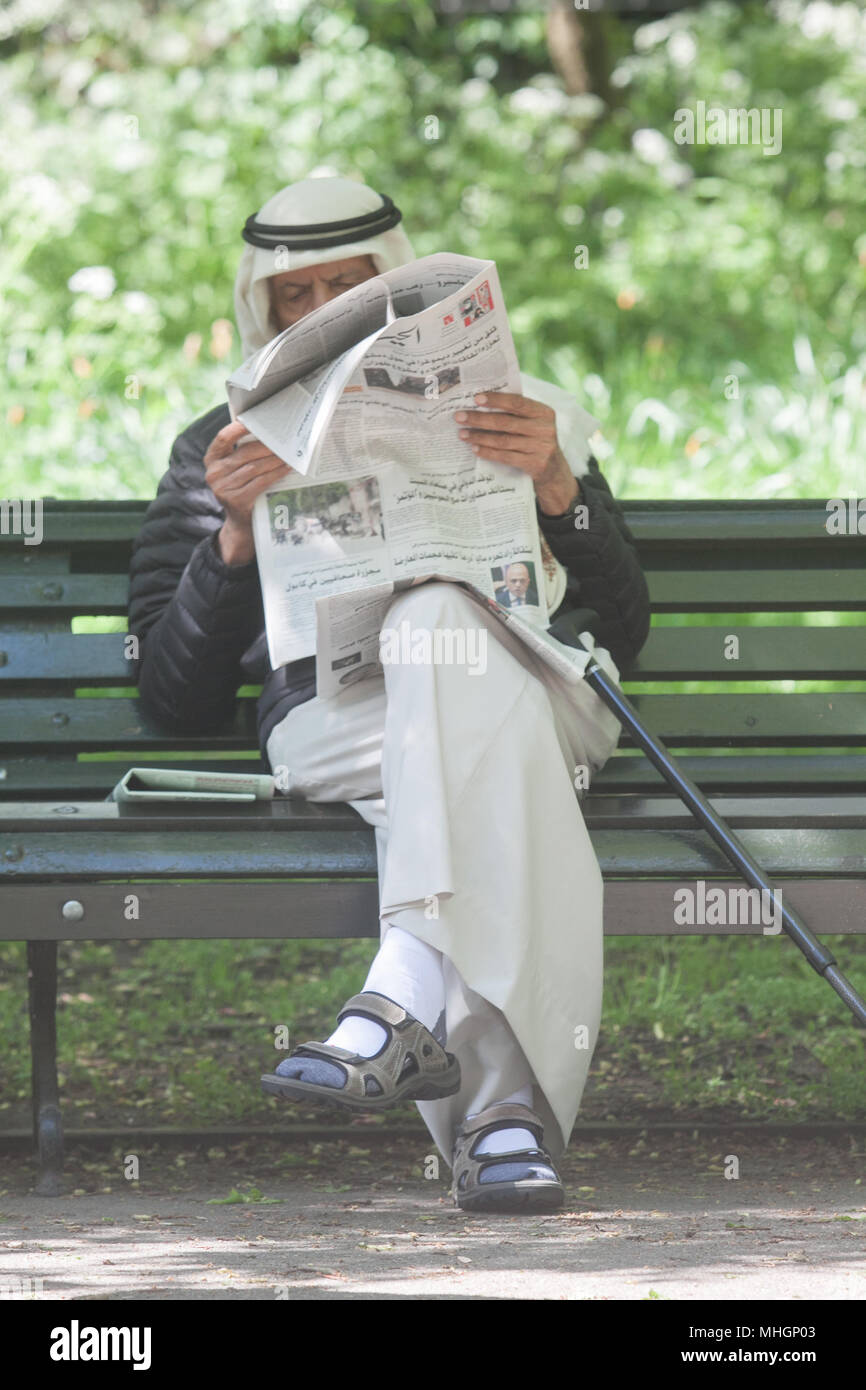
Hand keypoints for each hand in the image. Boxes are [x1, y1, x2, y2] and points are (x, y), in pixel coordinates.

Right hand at [204, 420, 292, 564]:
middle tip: (285, 439)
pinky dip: (276, 474)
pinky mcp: (236, 500)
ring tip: (289, 454)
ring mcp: (223, 488)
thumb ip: (241, 452)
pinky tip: (286, 469)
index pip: (223, 438)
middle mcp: (214, 473)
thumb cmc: (240, 488)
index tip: (256, 420)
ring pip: (255, 467)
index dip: (238, 428)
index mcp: (211, 460)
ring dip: (275, 459)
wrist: (240, 522)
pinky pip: (261, 482)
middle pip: (245, 453)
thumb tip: (266, 431)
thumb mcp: (234, 469)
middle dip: (268, 445)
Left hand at [454, 391, 580, 515]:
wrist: (553, 470)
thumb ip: (515, 413)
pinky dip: (488, 452)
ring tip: (463, 434)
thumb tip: (480, 403)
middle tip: (459, 417)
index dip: (496, 400)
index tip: (476, 398)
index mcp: (543, 412)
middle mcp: (544, 428)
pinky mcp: (535, 464)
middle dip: (479, 419)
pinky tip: (475, 449)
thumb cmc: (534, 440)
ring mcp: (541, 447)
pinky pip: (506, 457)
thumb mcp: (532, 423)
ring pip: (503, 440)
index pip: (517, 403)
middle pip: (505, 422)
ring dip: (480, 437)